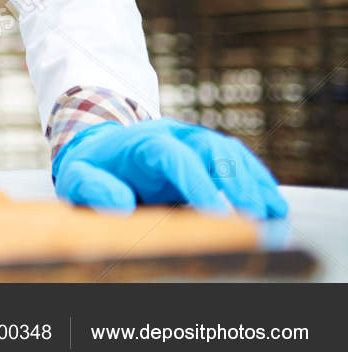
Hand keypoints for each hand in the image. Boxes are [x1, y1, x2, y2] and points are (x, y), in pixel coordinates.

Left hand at [53, 118, 286, 217]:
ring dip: (253, 182)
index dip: (194, 180)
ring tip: (273, 214)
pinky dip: (257, 181)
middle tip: (253, 216)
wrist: (101, 149)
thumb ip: (93, 189)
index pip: (171, 154)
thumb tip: (119, 204)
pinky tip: (273, 205)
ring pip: (229, 152)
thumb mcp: (78, 179)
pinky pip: (237, 161)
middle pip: (209, 147)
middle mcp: (171, 135)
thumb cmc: (91, 170)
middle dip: (234, 180)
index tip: (214, 212)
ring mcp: (192, 141)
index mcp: (139, 142)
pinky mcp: (206, 154)